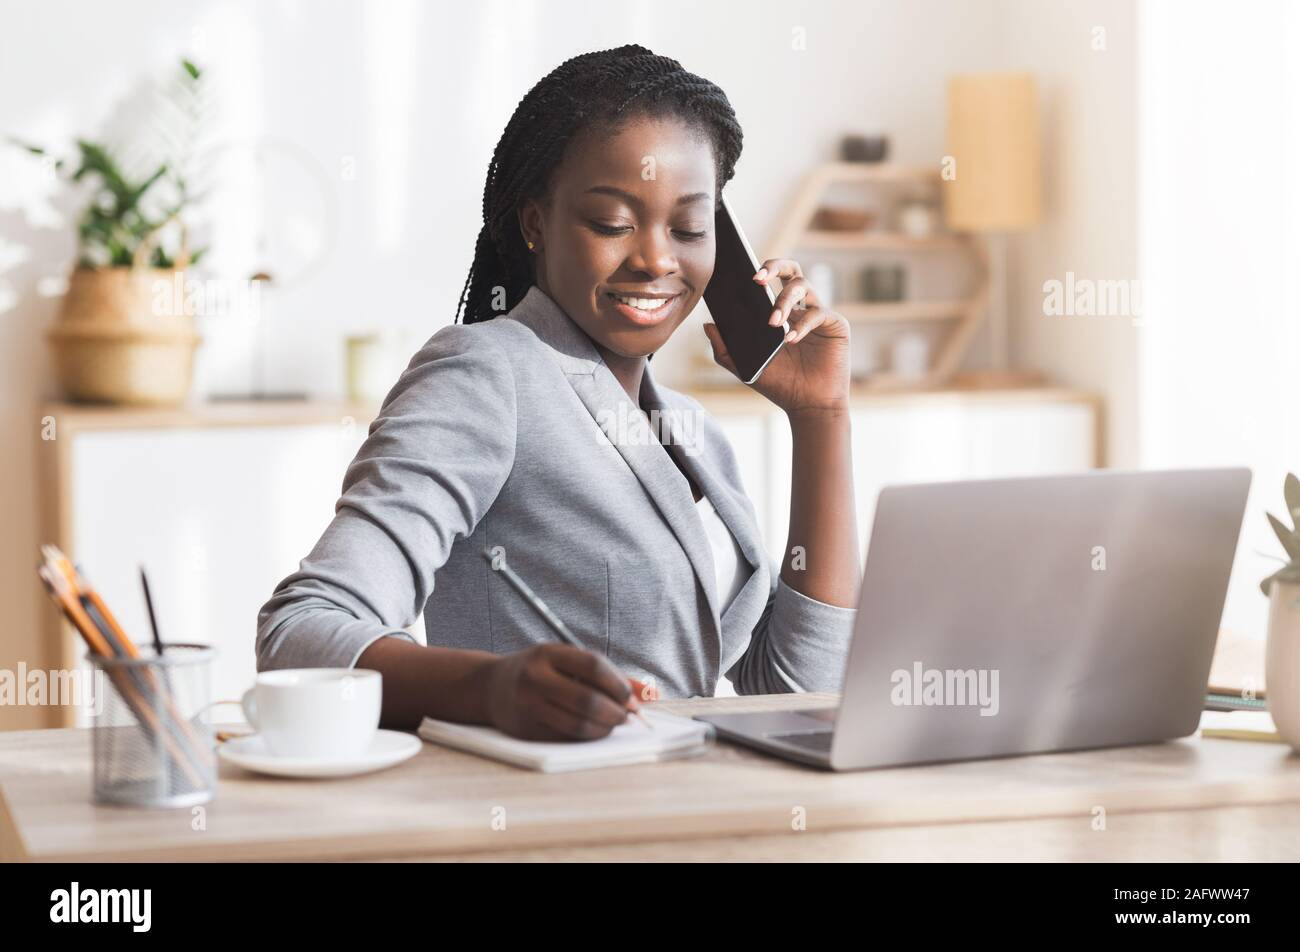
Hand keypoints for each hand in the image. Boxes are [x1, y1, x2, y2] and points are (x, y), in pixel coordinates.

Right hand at [483, 644, 637, 740]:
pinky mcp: (526, 729)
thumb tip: (650, 693)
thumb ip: (610, 674)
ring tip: (613, 723)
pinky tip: (593, 730)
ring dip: (604, 728)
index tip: (631, 697)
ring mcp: (527, 705)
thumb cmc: (542, 671)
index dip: (618, 683)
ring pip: (578, 724)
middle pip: (587, 699)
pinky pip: (565, 737)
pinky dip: (587, 736)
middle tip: (627, 716)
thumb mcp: (569, 662)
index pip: (592, 665)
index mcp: (547, 653)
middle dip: (615, 712)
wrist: (491, 687)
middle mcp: (534, 677)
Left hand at [702, 257, 850, 415]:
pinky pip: (819, 313)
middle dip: (775, 266)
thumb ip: (724, 348)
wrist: (808, 406)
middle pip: (791, 271)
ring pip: (803, 287)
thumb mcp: (745, 367)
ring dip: (784, 300)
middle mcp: (800, 308)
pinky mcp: (835, 325)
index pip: (771, 281)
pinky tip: (790, 339)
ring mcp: (818, 314)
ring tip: (773, 323)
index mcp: (779, 312)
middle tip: (757, 277)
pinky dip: (802, 325)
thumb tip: (707, 325)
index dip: (760, 272)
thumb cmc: (780, 385)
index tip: (741, 274)